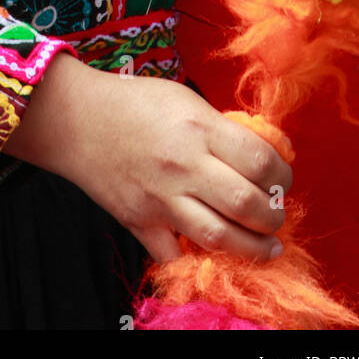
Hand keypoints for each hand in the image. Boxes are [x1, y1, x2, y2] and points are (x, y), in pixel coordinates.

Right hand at [4, 52, 291, 262]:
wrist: (76, 118)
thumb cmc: (135, 102)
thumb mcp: (185, 99)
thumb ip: (221, 128)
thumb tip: (261, 156)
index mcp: (198, 128)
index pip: (259, 160)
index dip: (282, 174)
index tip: (282, 179)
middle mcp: (183, 165)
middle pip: (246, 204)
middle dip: (273, 216)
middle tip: (276, 215)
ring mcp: (160, 197)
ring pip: (219, 237)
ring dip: (252, 247)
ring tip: (266, 246)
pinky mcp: (139, 220)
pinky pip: (173, 254)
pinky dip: (194, 260)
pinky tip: (210, 253)